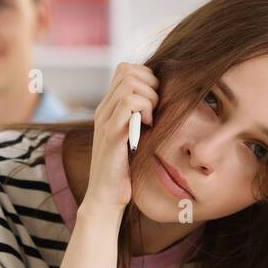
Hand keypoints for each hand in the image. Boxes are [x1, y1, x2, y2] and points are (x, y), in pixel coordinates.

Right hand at [81, 62, 157, 215]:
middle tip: (156, 110)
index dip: (147, 78)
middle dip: (151, 85)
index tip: (156, 103)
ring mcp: (104, 120)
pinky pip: (129, 103)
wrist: (106, 198)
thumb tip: (163, 101)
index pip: (125, 69)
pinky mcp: (110, 133)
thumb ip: (141, 119)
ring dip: (150, 97)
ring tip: (152, 119)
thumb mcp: (134, 138)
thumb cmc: (125, 172)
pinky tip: (148, 126)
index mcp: (108, 109)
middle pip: (127, 70)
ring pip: (130, 83)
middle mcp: (103, 110)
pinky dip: (146, 109)